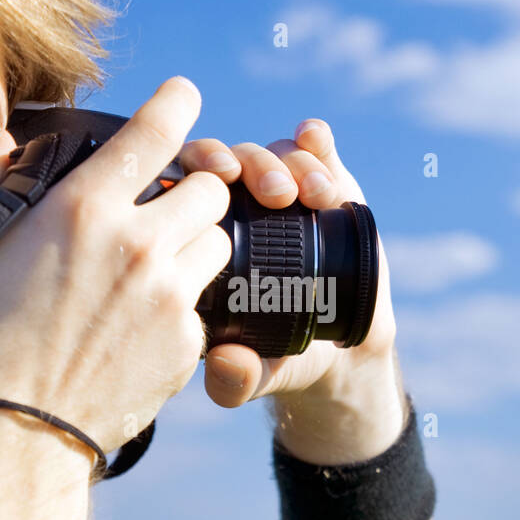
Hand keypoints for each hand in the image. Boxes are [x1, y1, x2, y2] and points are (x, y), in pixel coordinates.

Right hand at [0, 76, 238, 452]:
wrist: (12, 430)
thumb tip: (0, 141)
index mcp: (81, 208)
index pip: (156, 130)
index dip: (178, 103)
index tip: (184, 97)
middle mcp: (137, 243)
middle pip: (209, 188)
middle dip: (191, 192)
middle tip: (165, 211)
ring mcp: (169, 294)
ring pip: (219, 242)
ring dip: (195, 246)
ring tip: (156, 269)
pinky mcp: (186, 340)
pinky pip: (204, 304)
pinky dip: (183, 306)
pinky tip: (143, 324)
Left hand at [177, 119, 397, 408]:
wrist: (337, 351)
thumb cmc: (277, 359)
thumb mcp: (254, 374)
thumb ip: (235, 378)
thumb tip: (226, 366)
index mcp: (197, 240)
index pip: (182, 188)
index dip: (197, 171)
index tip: (220, 180)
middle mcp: (234, 207)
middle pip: (227, 159)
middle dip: (250, 164)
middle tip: (275, 194)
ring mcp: (280, 192)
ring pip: (271, 152)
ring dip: (290, 162)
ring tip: (315, 194)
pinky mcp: (325, 184)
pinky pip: (313, 148)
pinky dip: (314, 141)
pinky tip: (316, 141)